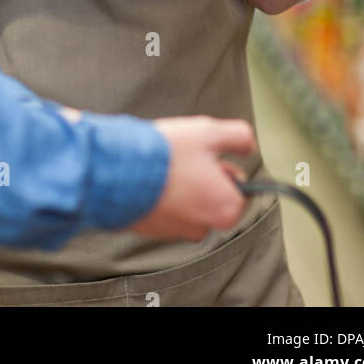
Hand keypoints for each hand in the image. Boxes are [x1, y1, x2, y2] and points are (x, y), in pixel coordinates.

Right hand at [129, 116, 255, 240]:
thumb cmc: (166, 155)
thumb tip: (248, 145)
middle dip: (201, 176)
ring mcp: (174, 231)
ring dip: (178, 184)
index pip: (239, 188)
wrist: (116, 171)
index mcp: (225, 208)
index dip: (223, 166)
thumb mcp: (210, 132)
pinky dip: (158, 193)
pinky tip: (148, 174)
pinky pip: (162, 208)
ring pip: (186, 202)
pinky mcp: (151, 229)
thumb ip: (239, 137)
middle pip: (212, 197)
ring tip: (161, 163)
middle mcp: (203, 227)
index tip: (207, 155)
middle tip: (183, 156)